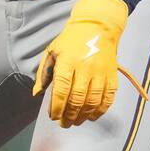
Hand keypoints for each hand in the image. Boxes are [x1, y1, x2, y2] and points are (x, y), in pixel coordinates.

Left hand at [31, 0, 149, 126]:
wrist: (97, 27)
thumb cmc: (71, 41)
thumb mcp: (52, 51)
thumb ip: (44, 73)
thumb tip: (37, 93)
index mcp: (68, 61)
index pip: (61, 90)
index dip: (57, 107)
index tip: (53, 117)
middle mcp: (85, 68)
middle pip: (77, 99)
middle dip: (69, 115)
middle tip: (63, 123)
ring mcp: (100, 72)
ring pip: (92, 101)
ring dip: (83, 116)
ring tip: (75, 122)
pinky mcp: (112, 76)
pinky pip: (108, 98)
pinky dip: (100, 111)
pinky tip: (92, 116)